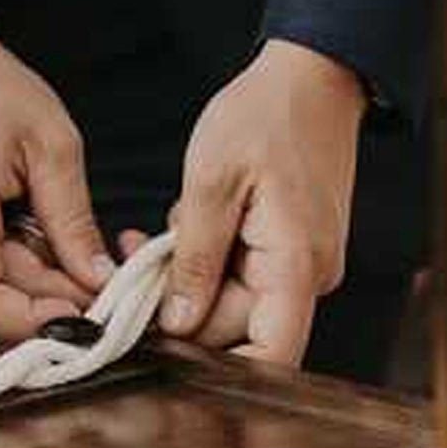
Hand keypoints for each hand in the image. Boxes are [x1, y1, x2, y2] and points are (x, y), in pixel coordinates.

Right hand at [0, 12, 113, 336]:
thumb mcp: (52, 145)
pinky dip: (13, 257)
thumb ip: (74, 221)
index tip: (82, 313)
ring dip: (35, 274)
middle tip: (103, 275)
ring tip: (66, 236)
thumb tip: (96, 279)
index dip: (32, 320)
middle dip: (53, 294)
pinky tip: (33, 226)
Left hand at [160, 38, 366, 364]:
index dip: (218, 370)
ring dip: (184, 283)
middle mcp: (307, 277)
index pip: (272, 356)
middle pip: (237, 331)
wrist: (312, 76)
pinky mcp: (287, 252)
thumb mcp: (211, 183)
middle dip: (179, 311)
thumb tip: (178, 324)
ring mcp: (300, 266)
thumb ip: (193, 259)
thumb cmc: (265, 116)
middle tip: (134, 267)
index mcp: (297, 265)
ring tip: (149, 241)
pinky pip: (238, 278)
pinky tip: (176, 232)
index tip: (159, 352)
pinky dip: (201, 264)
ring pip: (231, 305)